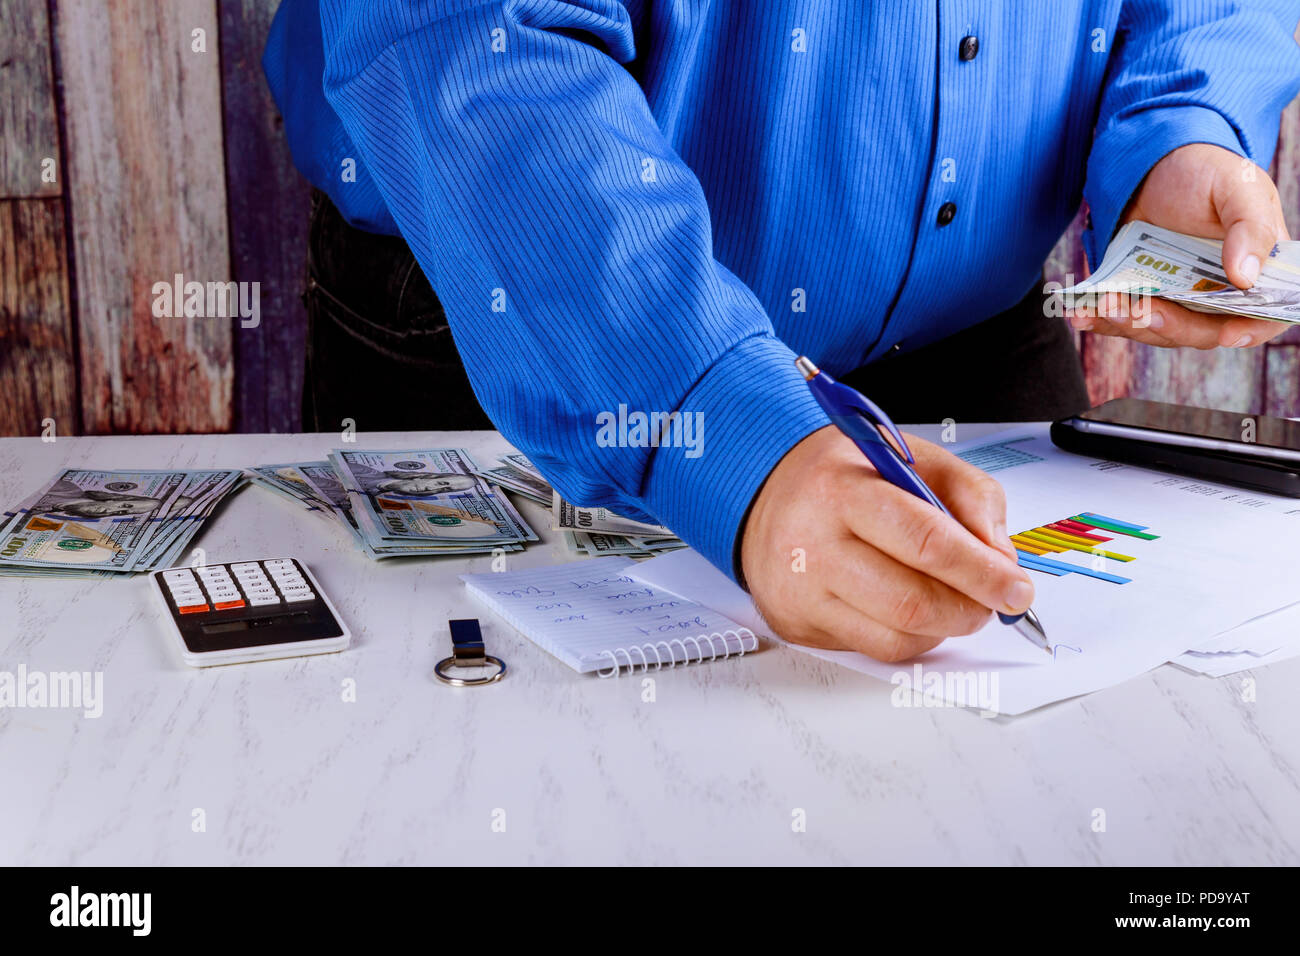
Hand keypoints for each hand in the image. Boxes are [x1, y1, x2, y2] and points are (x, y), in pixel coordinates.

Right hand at [739, 426, 1033, 661]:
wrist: (765, 493)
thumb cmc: (843, 475)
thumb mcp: (908, 457)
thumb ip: (969, 495)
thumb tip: (1001, 560)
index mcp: (840, 491)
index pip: (925, 542)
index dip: (981, 572)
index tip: (1016, 588)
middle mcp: (811, 545)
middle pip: (911, 603)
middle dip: (969, 609)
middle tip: (992, 602)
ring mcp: (800, 592)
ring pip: (896, 637)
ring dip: (943, 627)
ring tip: (951, 601)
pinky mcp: (797, 625)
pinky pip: (872, 648)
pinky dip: (909, 637)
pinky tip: (907, 608)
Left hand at [1067, 143, 1289, 348]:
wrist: (1152, 165)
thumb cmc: (1205, 172)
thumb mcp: (1237, 187)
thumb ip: (1250, 227)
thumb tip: (1246, 277)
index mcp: (1255, 272)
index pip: (1262, 316)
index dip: (1249, 330)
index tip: (1227, 334)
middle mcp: (1216, 294)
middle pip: (1201, 331)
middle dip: (1170, 325)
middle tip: (1143, 310)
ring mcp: (1175, 300)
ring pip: (1155, 330)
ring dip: (1128, 323)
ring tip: (1104, 304)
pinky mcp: (1137, 296)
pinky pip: (1118, 318)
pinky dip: (1098, 318)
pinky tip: (1078, 312)